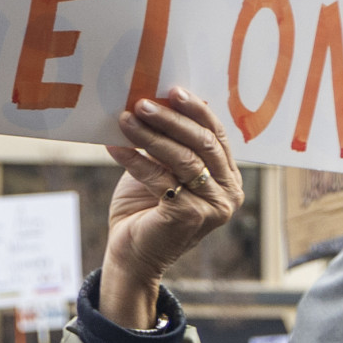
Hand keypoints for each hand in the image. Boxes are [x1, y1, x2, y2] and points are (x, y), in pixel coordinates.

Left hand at [101, 87, 242, 329]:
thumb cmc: (144, 208)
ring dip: (150, 136)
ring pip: (183, 159)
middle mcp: (229, 192)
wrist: (131, 254)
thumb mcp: (160, 169)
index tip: (172, 89)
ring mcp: (213, 207)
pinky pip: (160, 179)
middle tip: (142, 102)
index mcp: (227, 177)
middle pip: (203, 143)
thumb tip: (161, 99)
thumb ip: (169, 143)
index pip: (217, 135)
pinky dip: (134, 160)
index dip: (196, 110)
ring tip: (124, 119)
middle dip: (171, 119)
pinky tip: (113, 146)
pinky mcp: (190, 216)